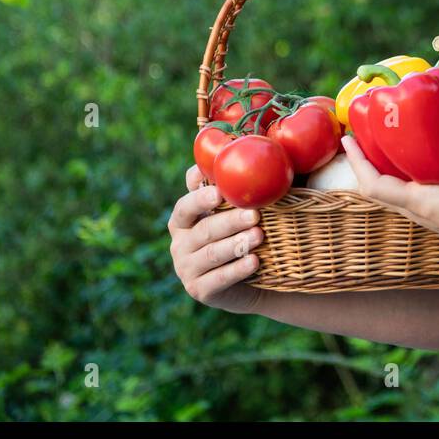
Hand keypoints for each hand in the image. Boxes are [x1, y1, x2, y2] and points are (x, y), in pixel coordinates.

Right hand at [167, 164, 264, 314]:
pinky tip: (255, 261)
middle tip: (254, 215)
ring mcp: (186, 270)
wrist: (254, 276)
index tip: (219, 192)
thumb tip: (218, 148)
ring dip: (236, 244)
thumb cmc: (242, 230)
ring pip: (211, 255)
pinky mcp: (199, 291)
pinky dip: (237, 270)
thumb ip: (223, 183)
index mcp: (183, 220)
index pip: (185, 207)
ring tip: (259, 236)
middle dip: (229, 222)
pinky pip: (219, 279)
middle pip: (204, 231)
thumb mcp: (234, 206)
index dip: (200, 199)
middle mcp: (180, 245)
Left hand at [340, 104, 438, 272]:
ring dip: (381, 172)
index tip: (347, 139)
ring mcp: (429, 216)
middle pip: (377, 190)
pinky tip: (416, 162)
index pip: (374, 186)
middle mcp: (419, 212)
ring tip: (381, 145)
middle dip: (364, 164)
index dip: (357, 163)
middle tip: (359, 136)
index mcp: (421, 202)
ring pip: (393, 195)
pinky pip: (410, 196)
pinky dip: (401, 178)